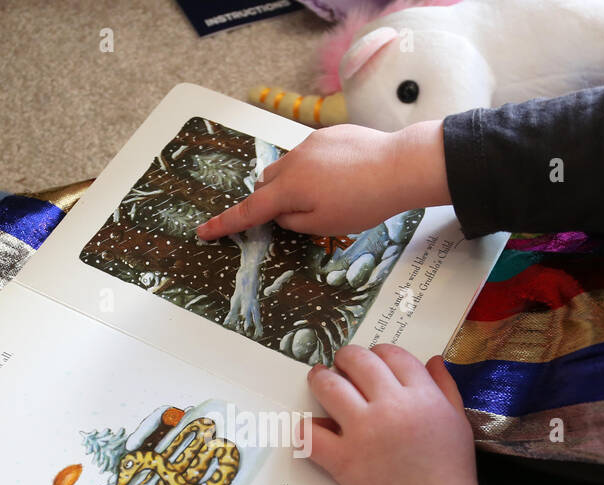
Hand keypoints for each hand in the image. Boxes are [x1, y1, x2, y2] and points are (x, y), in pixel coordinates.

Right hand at [195, 120, 448, 239]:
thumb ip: (294, 221)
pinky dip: (316, 169)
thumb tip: (282, 212)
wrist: (400, 166)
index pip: (248, 211)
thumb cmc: (364, 201)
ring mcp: (309, 144)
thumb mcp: (324, 225)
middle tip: (302, 214)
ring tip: (331, 194)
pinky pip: (309, 154)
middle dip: (273, 200)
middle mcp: (293, 162)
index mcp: (288, 189)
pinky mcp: (327, 133)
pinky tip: (344, 177)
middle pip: (266, 183)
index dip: (225, 224)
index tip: (204, 231)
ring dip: (296, 183)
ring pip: (288, 167)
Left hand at [299, 344, 500, 484]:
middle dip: (345, 358)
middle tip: (341, 365)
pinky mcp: (342, 460)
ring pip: (329, 387)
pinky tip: (310, 427)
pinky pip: (311, 434)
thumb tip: (433, 358)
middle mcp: (391, 406)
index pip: (392, 355)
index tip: (372, 361)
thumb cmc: (451, 471)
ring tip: (319, 379)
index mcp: (421, 395)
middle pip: (358, 362)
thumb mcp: (458, 421)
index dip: (379, 352)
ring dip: (320, 378)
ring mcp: (363, 432)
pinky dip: (305, 428)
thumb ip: (446, 386)